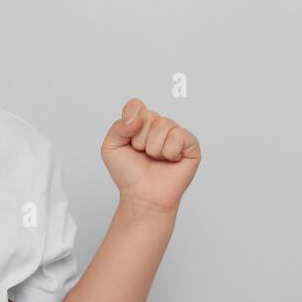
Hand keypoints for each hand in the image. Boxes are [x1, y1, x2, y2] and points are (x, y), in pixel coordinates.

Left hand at [100, 99, 200, 214]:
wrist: (143, 196)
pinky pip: (178, 135)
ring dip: (154, 148)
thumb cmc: (129, 174)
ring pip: (163, 124)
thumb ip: (117, 127)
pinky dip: (169, 151)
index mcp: (141, 123)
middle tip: (143, 154)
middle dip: (140, 139)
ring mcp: (175, 134)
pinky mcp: (190, 144)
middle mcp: (159, 126)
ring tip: (155, 159)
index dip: (130, 122)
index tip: (129, 141)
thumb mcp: (111, 148)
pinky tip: (170, 160)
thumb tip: (138, 118)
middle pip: (149, 115)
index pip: (135, 105)